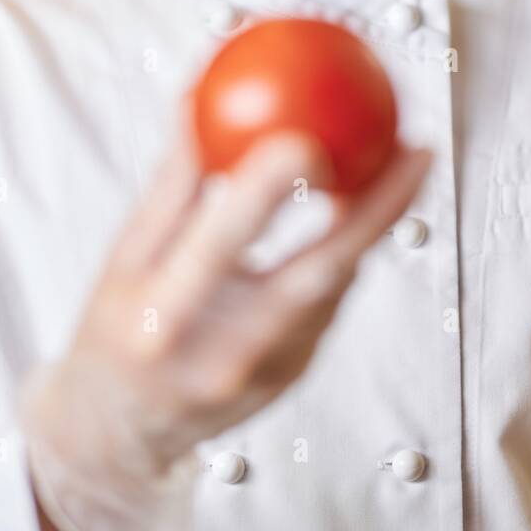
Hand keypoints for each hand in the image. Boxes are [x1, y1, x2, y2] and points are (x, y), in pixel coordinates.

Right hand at [18, 98, 431, 530]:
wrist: (118, 434)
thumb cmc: (116, 327)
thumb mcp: (124, 255)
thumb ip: (171, 182)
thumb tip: (198, 95)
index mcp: (163, 314)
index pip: (221, 241)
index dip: (267, 190)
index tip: (304, 137)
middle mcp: (221, 352)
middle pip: (318, 271)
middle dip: (377, 207)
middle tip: (414, 150)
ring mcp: (266, 373)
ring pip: (336, 285)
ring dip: (373, 221)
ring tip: (405, 160)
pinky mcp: (294, 375)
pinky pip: (329, 299)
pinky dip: (347, 249)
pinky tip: (365, 205)